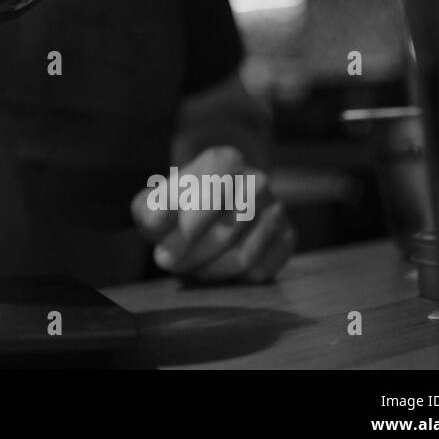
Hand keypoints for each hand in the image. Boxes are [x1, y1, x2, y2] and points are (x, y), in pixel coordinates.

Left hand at [129, 145, 296, 283]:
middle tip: (168, 264)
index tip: (160, 257)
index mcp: (225, 161)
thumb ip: (150, 210)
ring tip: (190, 262)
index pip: (209, 200)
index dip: (184, 234)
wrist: (215, 196)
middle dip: (190, 256)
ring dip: (209, 269)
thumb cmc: (178, 202)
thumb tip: (157, 223)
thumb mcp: (155, 200)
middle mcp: (257, 181)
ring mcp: (276, 208)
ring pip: (243, 258)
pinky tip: (216, 264)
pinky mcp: (288, 237)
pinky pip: (260, 272)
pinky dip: (232, 278)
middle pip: (225, 233)